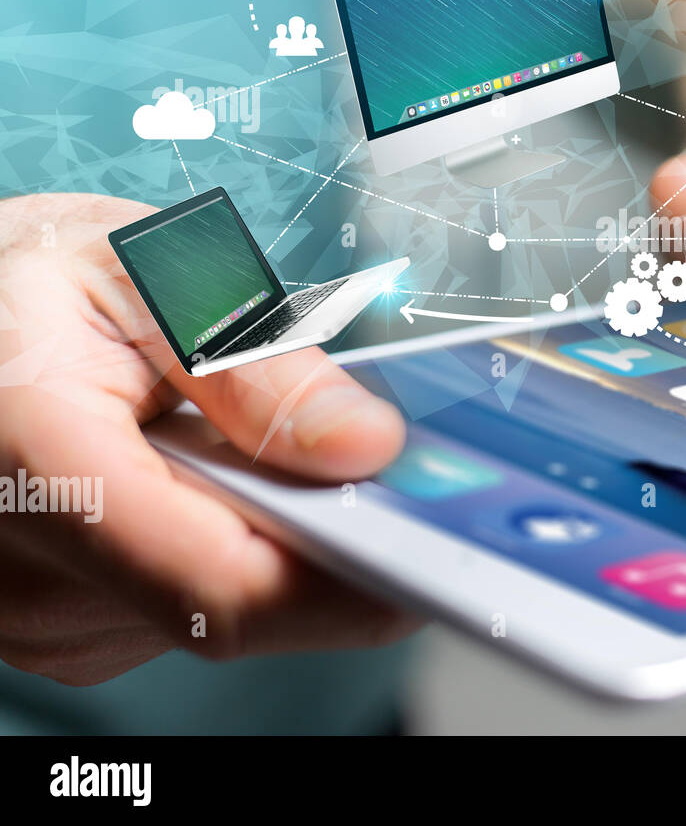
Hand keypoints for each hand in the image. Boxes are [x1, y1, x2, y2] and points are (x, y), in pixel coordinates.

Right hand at [0, 194, 414, 684]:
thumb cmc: (27, 285)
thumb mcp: (150, 274)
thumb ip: (257, 366)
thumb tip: (365, 445)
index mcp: (31, 462)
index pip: (223, 585)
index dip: (350, 575)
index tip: (434, 536)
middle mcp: (22, 572)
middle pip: (237, 607)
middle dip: (336, 543)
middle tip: (397, 472)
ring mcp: (40, 612)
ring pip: (223, 615)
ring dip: (286, 542)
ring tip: (283, 454)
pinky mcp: (66, 621)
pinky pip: (193, 607)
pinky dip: (242, 548)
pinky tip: (231, 482)